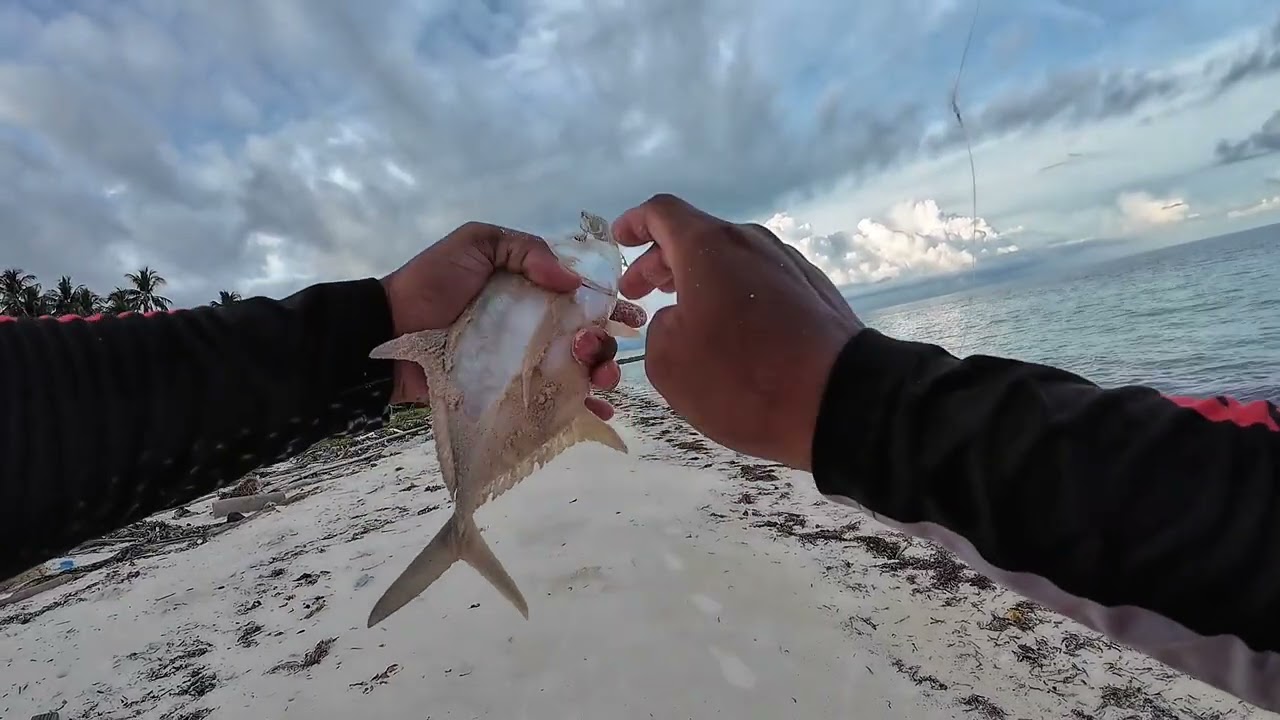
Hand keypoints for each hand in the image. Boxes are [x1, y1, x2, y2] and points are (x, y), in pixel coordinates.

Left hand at [380, 222, 647, 418]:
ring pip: (577, 372)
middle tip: (595, 349)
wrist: (389, 330)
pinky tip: (598, 412)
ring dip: (601, 375)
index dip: (610, 307)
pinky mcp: (509, 393)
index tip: (630, 316)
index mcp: (533, 291)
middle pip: (587, 338)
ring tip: (600, 379)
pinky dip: (580, 410)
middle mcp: (535, 327)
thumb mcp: (477, 243)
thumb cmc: (432, 282)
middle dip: (606, 345)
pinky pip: (551, 403)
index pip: (582, 299)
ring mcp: (524, 363)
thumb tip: (570, 280)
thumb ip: (525, 250)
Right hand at [613, 194, 862, 469]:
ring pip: (731, 260)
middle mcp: (751, 242)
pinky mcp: (815, 292)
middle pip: (697, 237)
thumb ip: (659, 330)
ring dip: (699, 282)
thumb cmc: (744, 378)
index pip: (662, 213)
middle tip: (638, 293)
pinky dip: (733, 296)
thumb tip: (679, 319)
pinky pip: (759, 282)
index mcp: (710, 247)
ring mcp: (789, 264)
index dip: (634, 224)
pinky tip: (731, 332)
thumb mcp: (671, 364)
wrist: (842, 400)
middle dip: (660, 263)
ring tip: (682, 315)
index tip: (619, 240)